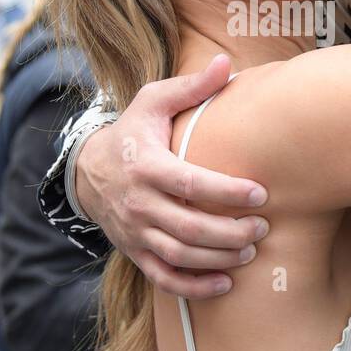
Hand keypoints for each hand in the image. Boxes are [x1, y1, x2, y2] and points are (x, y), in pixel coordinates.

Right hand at [76, 54, 268, 299]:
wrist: (88, 170)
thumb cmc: (132, 131)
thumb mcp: (153, 101)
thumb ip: (191, 87)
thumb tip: (225, 63)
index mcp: (146, 165)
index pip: (189, 184)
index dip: (226, 192)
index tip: (261, 194)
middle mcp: (138, 203)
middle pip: (188, 228)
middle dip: (230, 233)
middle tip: (262, 228)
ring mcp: (136, 232)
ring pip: (179, 255)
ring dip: (218, 259)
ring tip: (250, 251)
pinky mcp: (136, 252)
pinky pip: (164, 278)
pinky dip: (194, 287)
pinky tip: (224, 284)